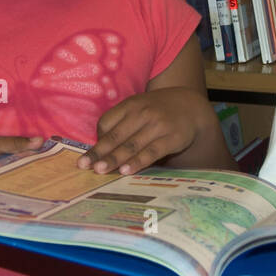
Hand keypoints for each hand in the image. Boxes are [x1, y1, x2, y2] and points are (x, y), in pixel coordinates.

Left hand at [77, 88, 207, 174]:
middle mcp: (143, 113)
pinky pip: (151, 152)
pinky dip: (138, 162)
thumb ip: (121, 122)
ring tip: (100, 170)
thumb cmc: (157, 110)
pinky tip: (126, 171)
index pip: (107, 122)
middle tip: (84, 165)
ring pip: (132, 145)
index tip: (90, 155)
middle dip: (99, 152)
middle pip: (116, 135)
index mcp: (130, 105)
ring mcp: (158, 126)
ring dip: (115, 159)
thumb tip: (100, 145)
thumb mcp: (139, 107)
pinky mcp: (171, 138)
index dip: (97, 139)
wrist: (191, 106)